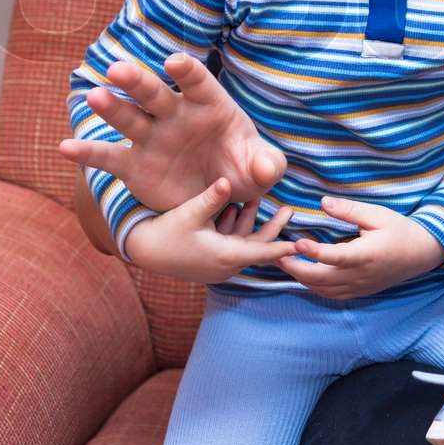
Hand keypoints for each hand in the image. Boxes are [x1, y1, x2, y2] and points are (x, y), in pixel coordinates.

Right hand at [59, 53, 285, 210]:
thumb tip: (266, 167)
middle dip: (138, 81)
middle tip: (118, 69)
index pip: (198, 81)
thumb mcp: (260, 169)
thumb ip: (267, 164)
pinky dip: (88, 153)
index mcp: (210, 105)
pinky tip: (65, 148)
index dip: (187, 71)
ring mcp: (152, 137)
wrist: (219, 197)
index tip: (174, 62)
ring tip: (93, 98)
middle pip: (154, 93)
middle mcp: (175, 115)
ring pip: (129, 118)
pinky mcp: (135, 165)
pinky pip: (109, 158)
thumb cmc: (242, 169)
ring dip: (111, 107)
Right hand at [125, 177, 297, 283]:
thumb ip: (211, 199)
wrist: (141, 250)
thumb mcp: (189, 214)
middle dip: (273, 228)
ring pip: (243, 240)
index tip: (302, 244)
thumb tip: (227, 181)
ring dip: (250, 221)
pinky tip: (237, 206)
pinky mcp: (210, 257)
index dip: (283, 246)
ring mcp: (218, 262)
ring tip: (260, 200)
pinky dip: (236, 225)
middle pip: (257, 245)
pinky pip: (231, 241)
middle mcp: (225, 263)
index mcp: (225, 256)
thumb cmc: (165, 233)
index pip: (262, 252)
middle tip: (289, 210)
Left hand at [276, 197, 443, 298]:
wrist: (423, 253)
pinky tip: (304, 275)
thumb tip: (323, 202)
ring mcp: (359, 287)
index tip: (295, 242)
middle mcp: (360, 275)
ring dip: (302, 279)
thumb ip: (349, 210)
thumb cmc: (400, 230)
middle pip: (321, 279)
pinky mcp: (360, 292)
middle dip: (296, 269)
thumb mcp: (378, 214)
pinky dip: (314, 287)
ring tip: (284, 263)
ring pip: (323, 290)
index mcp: (366, 255)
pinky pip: (331, 295)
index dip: (313, 251)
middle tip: (275, 255)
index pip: (334, 256)